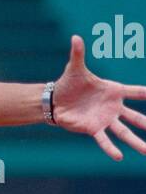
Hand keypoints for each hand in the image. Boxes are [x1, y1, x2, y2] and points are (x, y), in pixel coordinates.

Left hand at [53, 35, 145, 160]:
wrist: (56, 100)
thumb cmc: (69, 83)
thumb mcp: (74, 68)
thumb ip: (78, 54)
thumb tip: (75, 37)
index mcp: (113, 91)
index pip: (135, 91)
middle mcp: (113, 107)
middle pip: (136, 117)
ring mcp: (105, 119)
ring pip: (124, 132)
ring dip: (136, 142)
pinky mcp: (93, 129)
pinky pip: (104, 140)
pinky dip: (110, 148)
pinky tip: (119, 157)